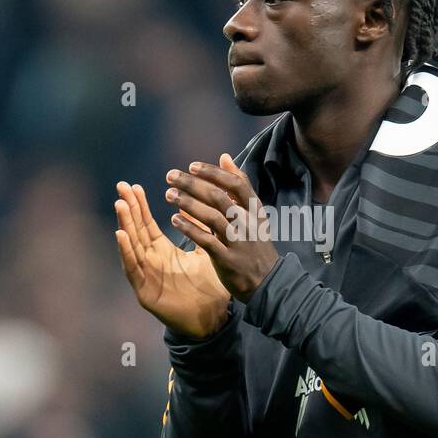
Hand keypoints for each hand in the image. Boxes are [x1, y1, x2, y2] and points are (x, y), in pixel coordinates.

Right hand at [114, 180, 230, 337]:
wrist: (213, 317)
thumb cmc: (208, 287)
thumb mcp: (203, 252)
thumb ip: (198, 229)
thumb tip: (196, 205)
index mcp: (162, 251)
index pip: (148, 223)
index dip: (140, 205)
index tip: (134, 185)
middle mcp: (151, 260)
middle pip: (136, 230)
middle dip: (128, 208)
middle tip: (121, 186)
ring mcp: (146, 275)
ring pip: (132, 246)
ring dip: (125, 225)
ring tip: (120, 204)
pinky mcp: (144, 292)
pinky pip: (133, 269)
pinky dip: (126, 252)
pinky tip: (121, 236)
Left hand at [165, 153, 280, 302]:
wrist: (268, 281)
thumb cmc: (255, 242)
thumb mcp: (253, 212)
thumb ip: (238, 185)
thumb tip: (224, 157)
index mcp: (254, 209)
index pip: (235, 183)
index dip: (213, 173)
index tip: (192, 166)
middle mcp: (247, 222)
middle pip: (219, 197)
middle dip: (192, 184)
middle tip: (170, 176)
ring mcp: (238, 241)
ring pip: (212, 217)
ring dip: (187, 204)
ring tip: (168, 194)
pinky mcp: (227, 259)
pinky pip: (207, 241)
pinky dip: (190, 229)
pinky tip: (174, 220)